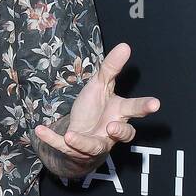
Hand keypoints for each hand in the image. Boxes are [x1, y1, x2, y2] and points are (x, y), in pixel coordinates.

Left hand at [33, 43, 158, 160]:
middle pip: (121, 134)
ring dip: (83, 142)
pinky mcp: (74, 150)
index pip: (134, 108)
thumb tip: (125, 45)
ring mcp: (94, 143)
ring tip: (71, 136)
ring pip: (94, 147)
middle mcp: (110, 131)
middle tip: (114, 127)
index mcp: (119, 112)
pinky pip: (62, 147)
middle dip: (120, 132)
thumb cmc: (94, 109)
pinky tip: (39, 130)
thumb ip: (111, 68)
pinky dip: (50, 139)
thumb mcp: (100, 84)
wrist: (78, 134)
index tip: (155, 104)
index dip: (145, 107)